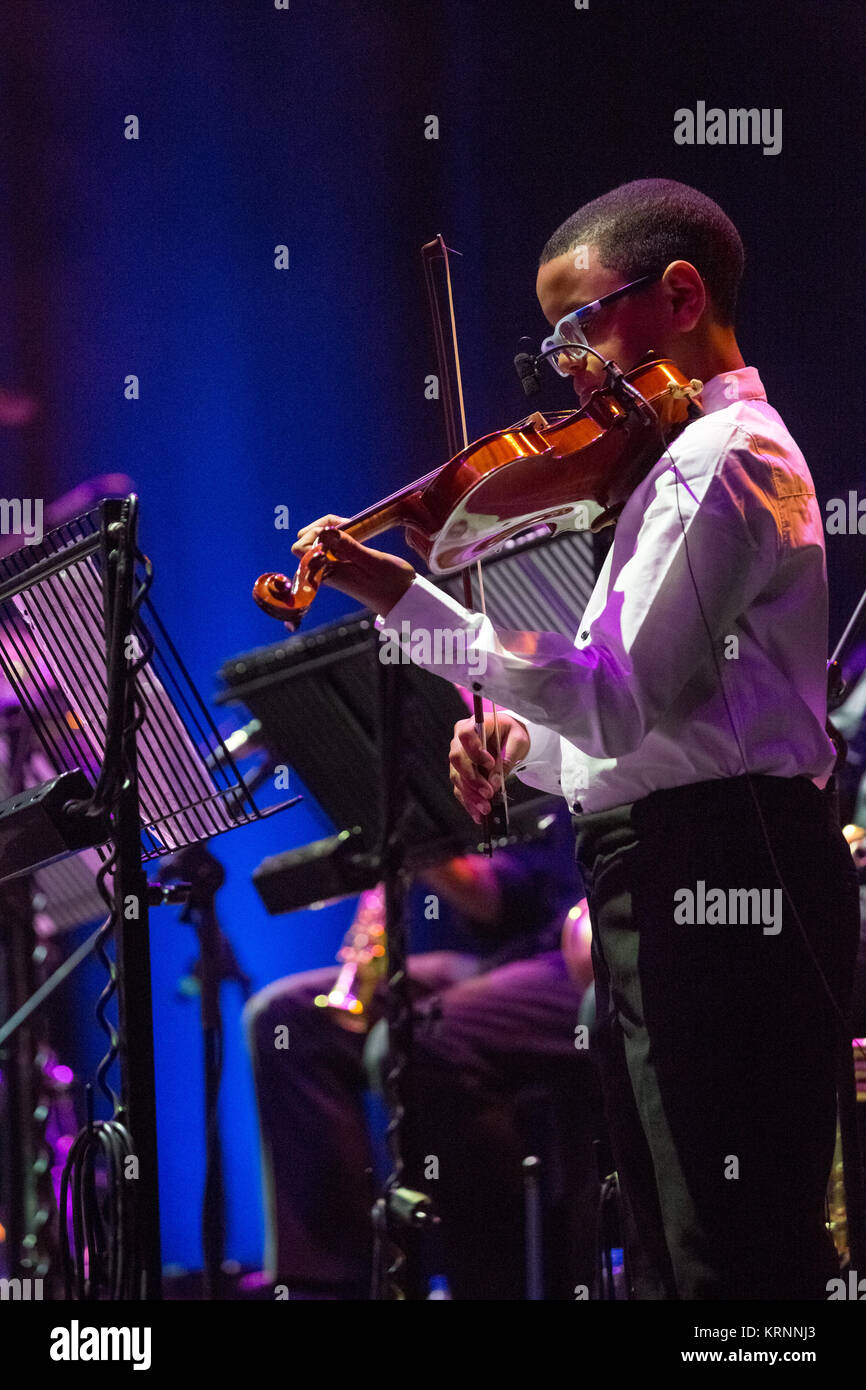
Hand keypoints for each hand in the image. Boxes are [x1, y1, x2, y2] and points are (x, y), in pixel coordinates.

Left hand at [292, 514, 415, 614]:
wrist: (404, 600)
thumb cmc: (392, 584)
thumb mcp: (373, 561)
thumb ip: (348, 546)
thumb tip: (325, 532)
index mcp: (329, 572)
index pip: (300, 548)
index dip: (314, 532)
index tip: (339, 528)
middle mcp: (327, 571)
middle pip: (305, 542)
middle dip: (321, 527)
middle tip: (345, 524)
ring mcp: (333, 568)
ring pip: (318, 542)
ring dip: (331, 530)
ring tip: (352, 527)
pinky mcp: (342, 566)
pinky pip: (330, 546)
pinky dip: (339, 535)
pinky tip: (355, 533)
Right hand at [448, 712, 530, 823]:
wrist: (509, 736)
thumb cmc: (513, 733)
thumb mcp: (518, 740)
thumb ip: (507, 758)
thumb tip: (495, 782)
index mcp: (474, 724)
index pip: (466, 735)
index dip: (474, 751)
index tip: (490, 764)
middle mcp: (460, 740)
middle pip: (457, 759)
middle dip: (472, 780)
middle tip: (488, 794)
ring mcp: (458, 757)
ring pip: (457, 777)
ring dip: (470, 795)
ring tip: (486, 808)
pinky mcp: (460, 772)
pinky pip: (459, 789)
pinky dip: (468, 802)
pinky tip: (478, 814)